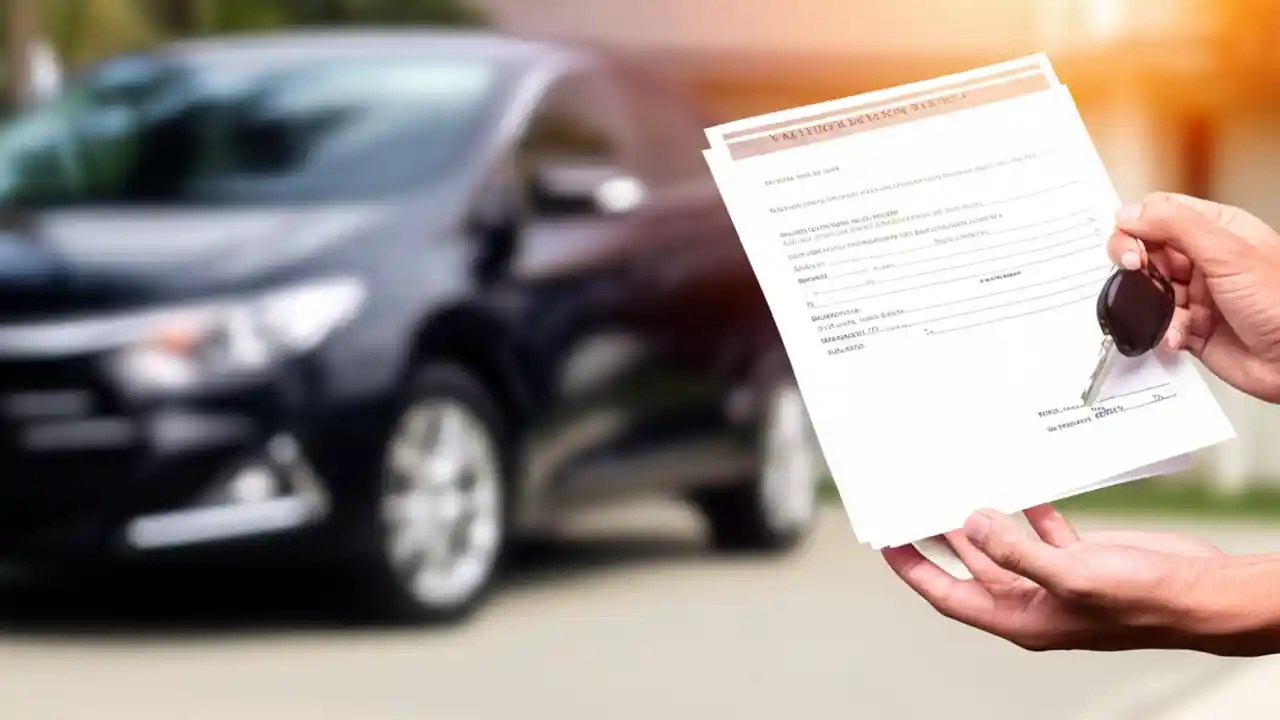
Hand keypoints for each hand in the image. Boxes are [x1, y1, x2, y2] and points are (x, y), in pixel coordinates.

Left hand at [882, 505, 1227, 651]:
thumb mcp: (1070, 575)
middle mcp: (1032, 600)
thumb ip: (1017, 551)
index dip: (915, 570)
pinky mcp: (1080, 557)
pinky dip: (1028, 508)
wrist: (1200, 594)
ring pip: (1004, 544)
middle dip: (941, 537)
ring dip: (982, 518)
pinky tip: (1017, 485)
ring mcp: (1056, 578)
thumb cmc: (1141, 602)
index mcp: (1020, 618)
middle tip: (913, 504)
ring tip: (953, 487)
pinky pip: (1042, 530)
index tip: (887, 543)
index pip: (948, 594)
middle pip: (971, 566)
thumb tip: (972, 523)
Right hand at [1108, 192, 1279, 401]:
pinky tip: (1177, 333)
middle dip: (1137, 264)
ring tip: (1167, 310)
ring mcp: (1197, 293)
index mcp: (1218, 230)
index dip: (1138, 226)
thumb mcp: (1227, 253)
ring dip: (1151, 302)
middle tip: (1135, 270)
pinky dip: (1162, 330)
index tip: (1132, 246)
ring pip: (1149, 289)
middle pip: (1148, 250)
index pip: (1162, 213)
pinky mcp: (1191, 326)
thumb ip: (1177, 226)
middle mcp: (1205, 259)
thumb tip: (1131, 213)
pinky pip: (1159, 323)